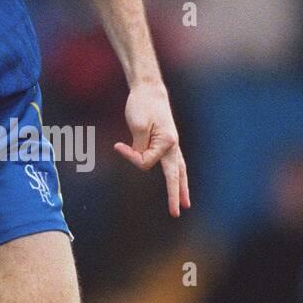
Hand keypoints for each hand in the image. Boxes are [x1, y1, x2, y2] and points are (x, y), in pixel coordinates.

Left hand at [114, 80, 189, 216]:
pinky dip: (178, 175)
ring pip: (179, 171)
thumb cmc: (142, 105)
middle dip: (175, 194)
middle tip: (177, 212)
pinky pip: (174, 163)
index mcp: (167, 142)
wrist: (149, 90)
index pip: (146, 162)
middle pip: (176, 175)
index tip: (118, 145)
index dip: (130, 157)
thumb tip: (141, 159)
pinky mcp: (167, 142)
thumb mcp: (137, 125)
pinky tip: (181, 183)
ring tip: (185, 203)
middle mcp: (173, 145)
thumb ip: (140, 146)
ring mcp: (172, 144)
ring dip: (181, 188)